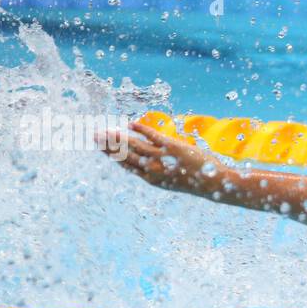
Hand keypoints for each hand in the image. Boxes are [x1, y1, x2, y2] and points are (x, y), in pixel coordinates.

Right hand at [96, 121, 229, 193]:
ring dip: (118, 137)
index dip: (111, 155)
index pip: (126, 165)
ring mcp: (161, 158)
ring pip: (134, 145)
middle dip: (108, 145)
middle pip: (125, 155)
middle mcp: (153, 169)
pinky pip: (152, 135)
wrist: (213, 183)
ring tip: (106, 130)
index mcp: (151, 179)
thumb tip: (146, 159)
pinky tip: (130, 124)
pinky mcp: (172, 147)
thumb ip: (157, 170)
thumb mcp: (171, 179)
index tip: (100, 147)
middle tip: (94, 135)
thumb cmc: (193, 180)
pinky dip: (140, 129)